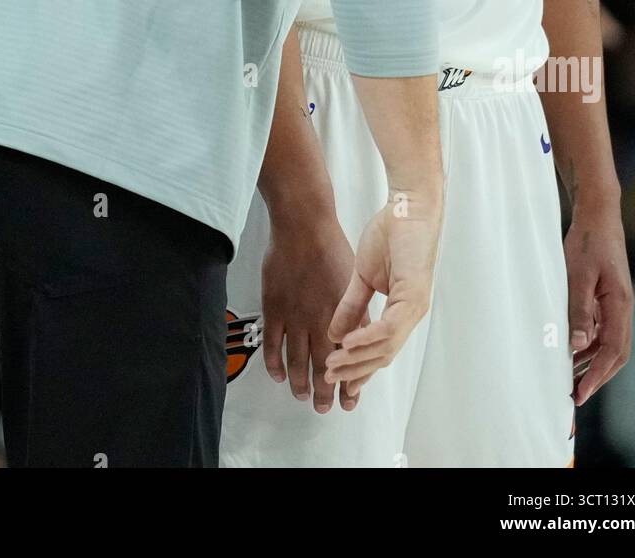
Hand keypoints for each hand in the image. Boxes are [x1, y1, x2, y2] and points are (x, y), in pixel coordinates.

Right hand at [262, 214, 366, 412]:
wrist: (303, 226)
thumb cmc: (331, 246)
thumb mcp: (353, 279)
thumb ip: (356, 310)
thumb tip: (361, 334)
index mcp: (341, 313)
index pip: (347, 357)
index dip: (349, 380)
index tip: (350, 399)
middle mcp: (319, 319)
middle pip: (321, 365)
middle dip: (325, 391)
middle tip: (325, 408)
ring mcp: (294, 315)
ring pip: (296, 360)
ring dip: (300, 383)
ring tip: (302, 396)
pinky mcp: (274, 308)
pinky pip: (273, 343)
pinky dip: (275, 363)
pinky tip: (278, 375)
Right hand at [324, 191, 442, 392]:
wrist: (406, 206)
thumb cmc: (390, 233)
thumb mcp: (363, 275)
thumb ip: (352, 305)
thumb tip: (335, 332)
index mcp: (401, 309)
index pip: (380, 349)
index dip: (359, 367)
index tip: (337, 379)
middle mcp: (411, 313)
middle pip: (382, 355)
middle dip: (354, 371)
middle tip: (329, 379)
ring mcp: (415, 306)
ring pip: (386, 346)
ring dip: (357, 359)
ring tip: (332, 365)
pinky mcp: (414, 295)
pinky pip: (389, 326)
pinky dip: (367, 338)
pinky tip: (348, 342)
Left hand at [566, 202, 632, 404]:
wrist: (597, 215)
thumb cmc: (588, 241)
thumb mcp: (578, 275)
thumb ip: (579, 310)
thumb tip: (577, 345)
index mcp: (619, 304)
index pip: (612, 351)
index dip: (596, 375)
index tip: (579, 393)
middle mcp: (622, 307)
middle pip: (616, 353)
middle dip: (597, 376)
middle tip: (575, 394)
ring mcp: (616, 303)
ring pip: (608, 342)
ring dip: (591, 361)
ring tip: (569, 377)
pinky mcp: (607, 296)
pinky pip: (601, 328)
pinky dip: (588, 343)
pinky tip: (571, 349)